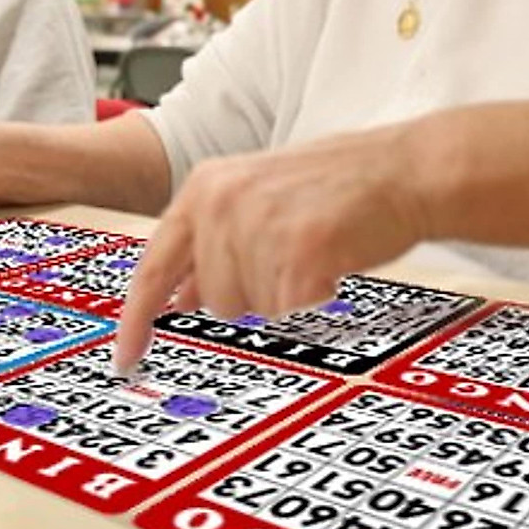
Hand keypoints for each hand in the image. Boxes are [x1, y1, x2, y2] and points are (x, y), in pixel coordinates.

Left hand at [113, 123, 430, 374]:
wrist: (403, 171)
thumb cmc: (337, 189)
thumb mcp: (258, 200)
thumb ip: (213, 245)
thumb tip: (178, 299)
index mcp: (207, 186)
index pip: (156, 265)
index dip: (138, 318)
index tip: (125, 357)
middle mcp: (223, 201)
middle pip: (215, 301)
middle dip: (252, 297)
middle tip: (292, 258)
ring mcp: (258, 223)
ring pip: (252, 311)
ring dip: (284, 297)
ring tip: (313, 254)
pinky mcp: (296, 249)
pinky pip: (288, 313)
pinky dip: (312, 303)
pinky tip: (330, 266)